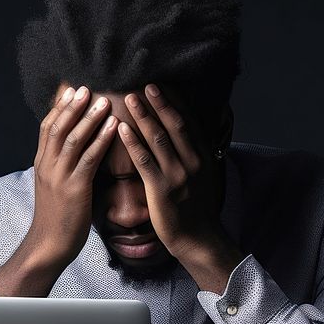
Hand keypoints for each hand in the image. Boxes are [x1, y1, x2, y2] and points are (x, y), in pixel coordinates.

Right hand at [29, 85, 118, 267]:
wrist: (49, 245)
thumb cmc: (58, 218)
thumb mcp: (54, 186)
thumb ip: (61, 166)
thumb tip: (75, 150)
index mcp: (42, 164)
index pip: (47, 127)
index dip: (59, 107)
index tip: (72, 90)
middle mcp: (47, 166)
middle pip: (57, 127)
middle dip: (73, 105)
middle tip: (86, 86)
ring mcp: (59, 177)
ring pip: (72, 139)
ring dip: (88, 117)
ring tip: (103, 100)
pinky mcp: (74, 189)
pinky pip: (88, 159)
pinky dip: (101, 139)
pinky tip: (113, 127)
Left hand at [116, 83, 227, 264]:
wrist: (198, 239)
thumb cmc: (196, 209)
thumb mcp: (202, 177)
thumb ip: (194, 155)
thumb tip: (186, 136)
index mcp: (203, 157)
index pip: (189, 122)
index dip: (175, 103)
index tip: (163, 86)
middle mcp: (193, 161)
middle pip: (175, 124)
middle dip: (160, 102)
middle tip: (145, 84)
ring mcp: (178, 174)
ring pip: (159, 138)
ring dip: (144, 115)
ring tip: (130, 97)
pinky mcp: (162, 189)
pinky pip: (144, 160)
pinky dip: (132, 141)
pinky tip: (121, 128)